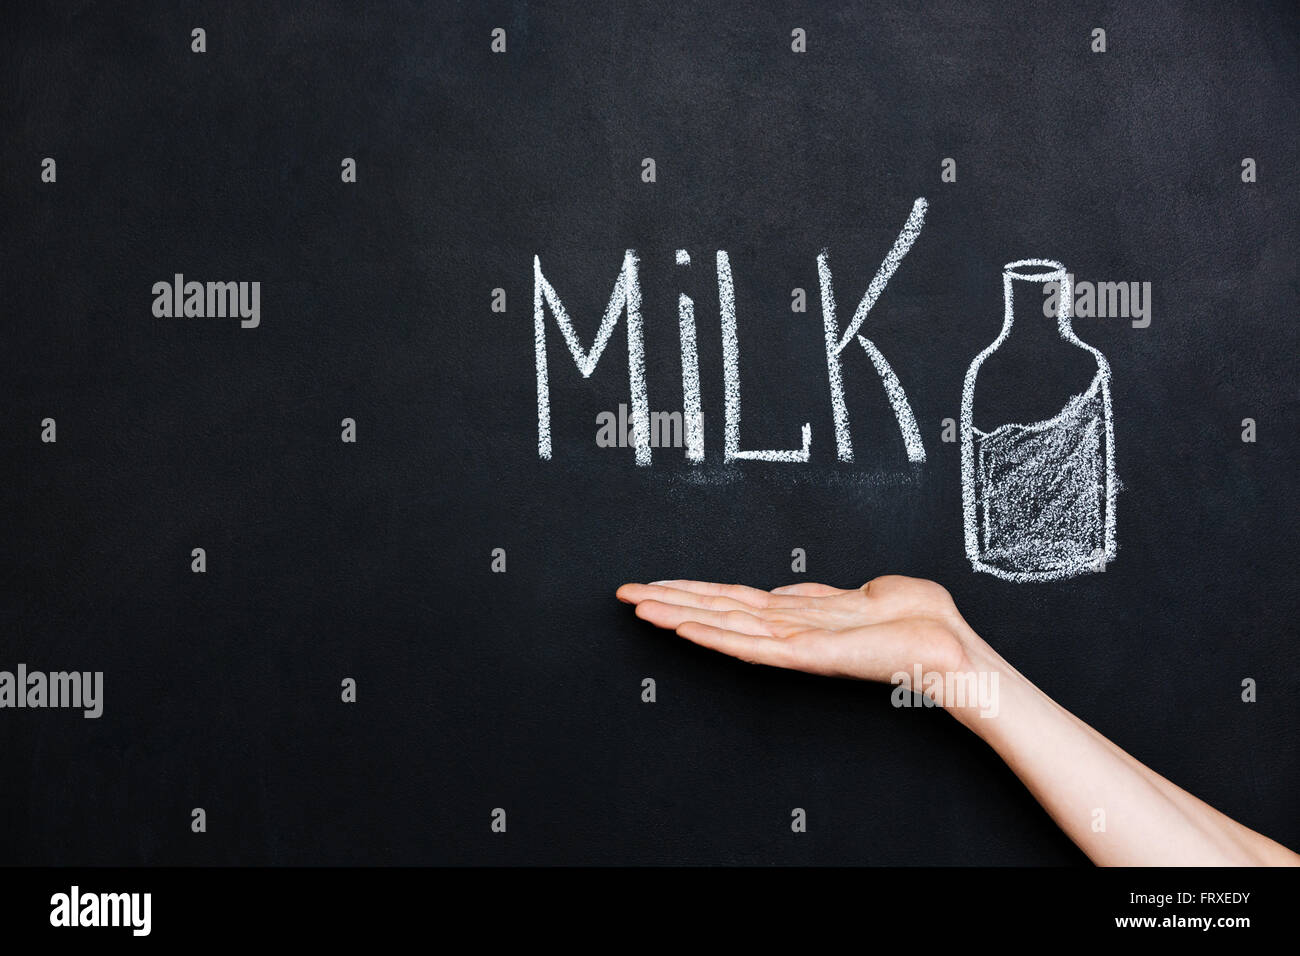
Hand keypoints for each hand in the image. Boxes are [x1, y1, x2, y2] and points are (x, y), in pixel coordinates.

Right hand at [616, 575, 984, 695]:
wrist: (954, 652)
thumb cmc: (922, 623)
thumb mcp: (868, 591)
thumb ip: (824, 594)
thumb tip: (791, 589)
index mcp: (801, 616)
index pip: (735, 602)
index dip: (693, 592)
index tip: (656, 584)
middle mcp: (790, 631)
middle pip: (719, 611)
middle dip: (669, 601)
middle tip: (623, 592)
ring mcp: (796, 644)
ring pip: (726, 625)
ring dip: (679, 616)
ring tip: (639, 605)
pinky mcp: (809, 655)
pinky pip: (754, 644)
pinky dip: (716, 636)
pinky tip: (685, 628)